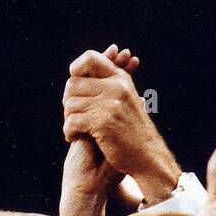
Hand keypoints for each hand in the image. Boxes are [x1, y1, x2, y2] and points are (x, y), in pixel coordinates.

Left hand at [64, 45, 180, 205]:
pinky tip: (74, 138)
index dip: (76, 70)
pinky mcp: (103, 122)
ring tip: (75, 130)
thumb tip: (86, 72)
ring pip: (69, 104)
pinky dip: (69, 132)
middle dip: (68, 102)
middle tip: (73, 117)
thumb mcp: (124, 102)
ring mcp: (111, 104)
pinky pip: (72, 121)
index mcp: (120, 79)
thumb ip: (107, 87)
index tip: (74, 90)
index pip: (89, 58)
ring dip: (68, 120)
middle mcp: (117, 87)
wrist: (147, 157)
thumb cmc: (131, 132)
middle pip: (72, 84)